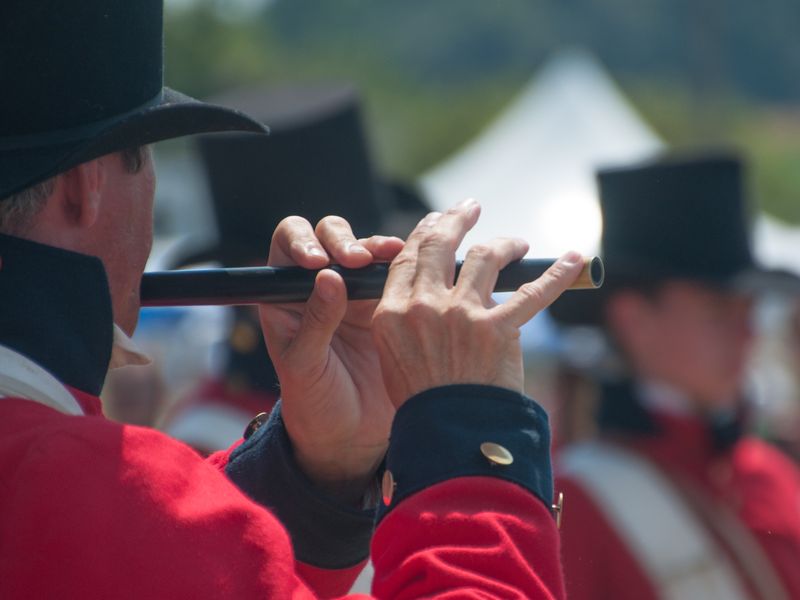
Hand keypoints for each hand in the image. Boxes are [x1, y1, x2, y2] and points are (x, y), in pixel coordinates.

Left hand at [259, 216, 403, 503]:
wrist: (353, 436)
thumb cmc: (314, 404)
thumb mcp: (305, 367)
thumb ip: (314, 323)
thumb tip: (328, 276)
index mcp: (288, 297)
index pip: (287, 244)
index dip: (301, 240)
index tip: (317, 261)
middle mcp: (322, 287)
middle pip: (330, 236)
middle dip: (342, 240)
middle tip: (355, 260)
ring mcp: (357, 293)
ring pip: (367, 249)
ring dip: (377, 247)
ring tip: (390, 256)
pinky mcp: (388, 305)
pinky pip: (397, 274)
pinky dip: (405, 264)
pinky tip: (415, 266)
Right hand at [372, 199, 583, 407]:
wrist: (449, 434)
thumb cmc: (424, 401)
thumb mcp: (395, 355)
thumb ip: (407, 318)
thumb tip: (433, 291)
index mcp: (393, 312)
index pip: (408, 257)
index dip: (425, 232)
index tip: (437, 222)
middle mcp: (424, 306)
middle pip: (439, 244)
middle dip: (455, 219)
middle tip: (469, 207)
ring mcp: (461, 315)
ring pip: (484, 256)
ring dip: (503, 243)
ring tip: (516, 243)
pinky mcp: (498, 329)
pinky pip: (533, 293)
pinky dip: (558, 274)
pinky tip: (576, 259)